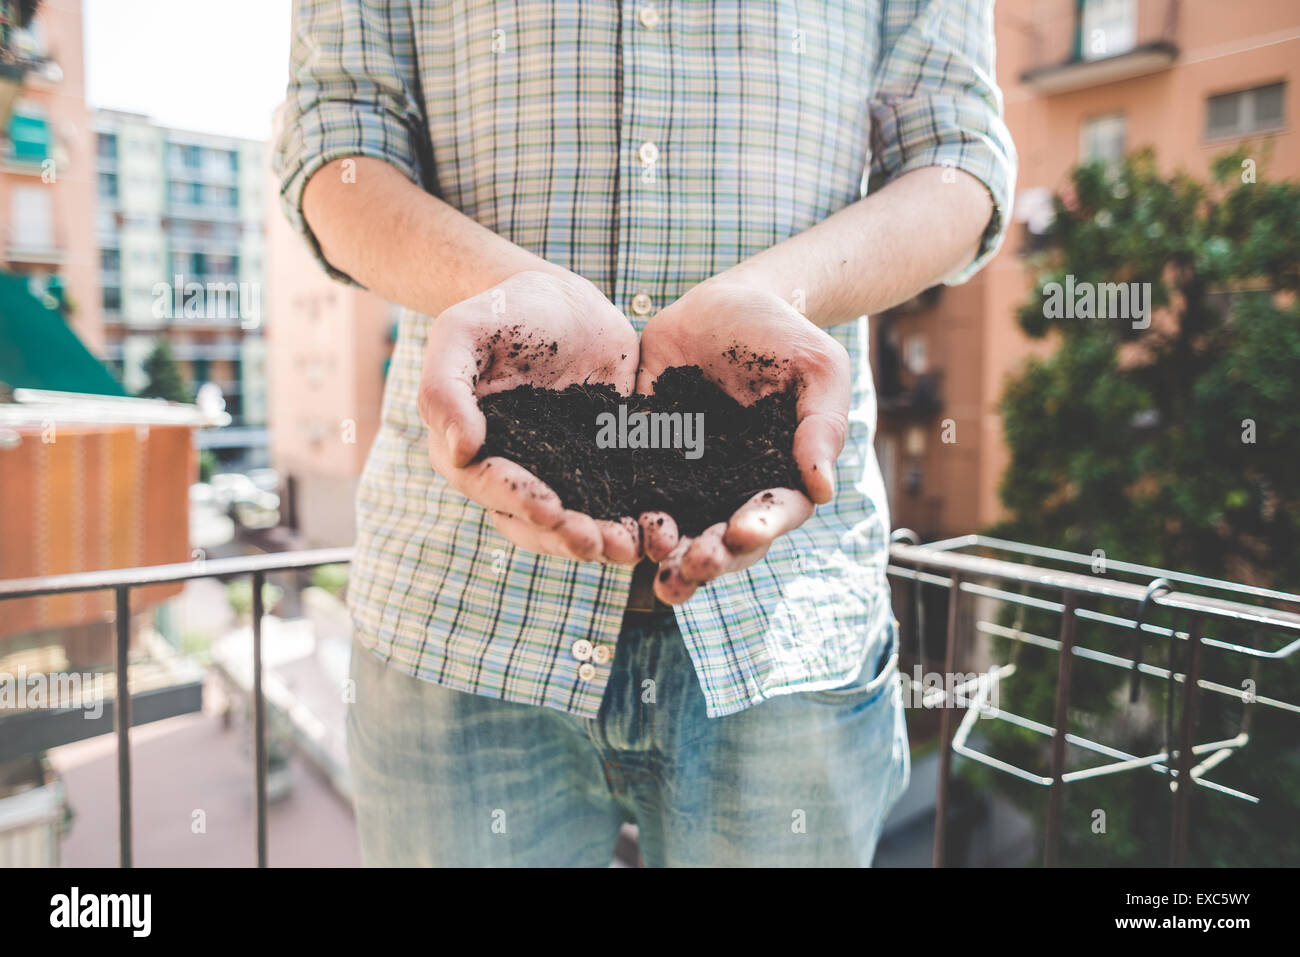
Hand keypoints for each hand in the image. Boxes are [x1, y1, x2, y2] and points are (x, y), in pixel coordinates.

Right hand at [418, 269, 641, 562]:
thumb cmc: (502, 311)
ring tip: (631, 548)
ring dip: (601, 541)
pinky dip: (633, 519)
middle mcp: (510, 474)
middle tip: (599, 545)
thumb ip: (445, 386)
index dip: (519, 500)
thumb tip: (460, 453)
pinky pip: (615, 503)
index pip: (490, 485)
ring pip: (573, 523)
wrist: (563, 302)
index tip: (551, 510)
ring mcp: (558, 476)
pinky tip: (659, 527)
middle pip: (532, 521)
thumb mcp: (463, 332)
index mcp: (468, 449)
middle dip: (565, 537)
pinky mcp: (600, 469)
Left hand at [635, 281, 849, 602]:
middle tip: (694, 566)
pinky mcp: (645, 457)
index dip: (761, 526)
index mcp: (779, 474)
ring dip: (670, 558)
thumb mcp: (817, 368)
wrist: (724, 303)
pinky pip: (632, 494)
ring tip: (661, 576)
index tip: (741, 532)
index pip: (775, 512)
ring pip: (679, 531)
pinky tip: (614, 534)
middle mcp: (732, 488)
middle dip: (712, 558)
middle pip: (725, 539)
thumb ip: (822, 424)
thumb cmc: (784, 336)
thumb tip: (822, 488)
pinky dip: (624, 519)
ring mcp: (687, 478)